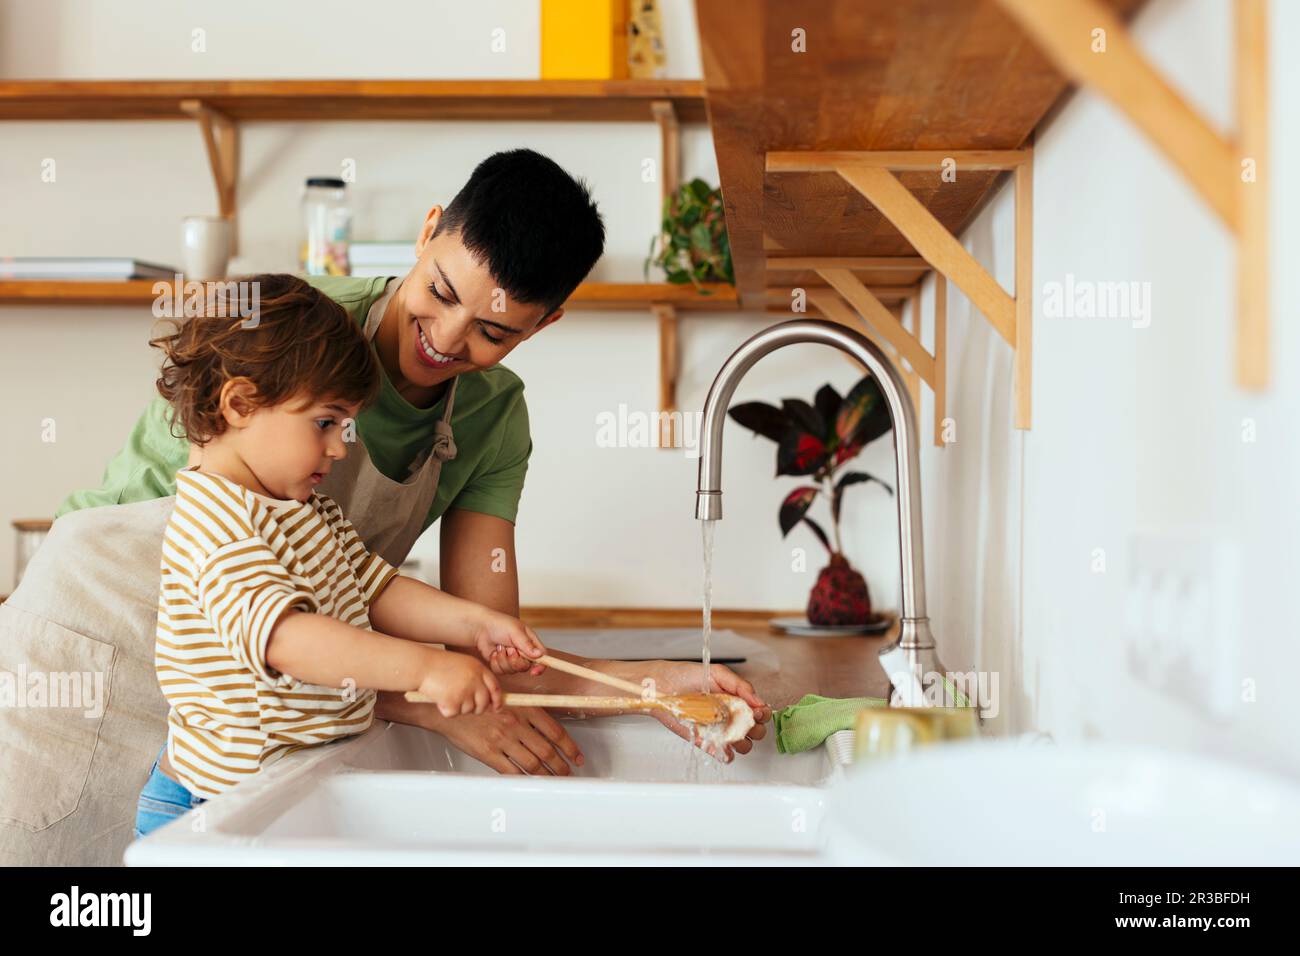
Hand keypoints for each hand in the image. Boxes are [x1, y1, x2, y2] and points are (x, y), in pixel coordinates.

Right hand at [401, 702, 585, 775]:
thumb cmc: (476, 695)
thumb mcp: (506, 689)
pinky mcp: (488, 753)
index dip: (570, 747)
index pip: (555, 732)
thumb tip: (547, 714)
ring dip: (546, 775)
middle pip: (547, 751)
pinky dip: (523, 779)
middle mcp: (516, 725)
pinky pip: (511, 771)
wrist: (448, 706)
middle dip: (561, 765)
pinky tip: (530, 782)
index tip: (577, 756)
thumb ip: (527, 700)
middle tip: (567, 772)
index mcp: (524, 708)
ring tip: (553, 779)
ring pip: (532, 764)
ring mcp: (503, 740)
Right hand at [416, 648, 501, 717]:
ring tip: (444, 693)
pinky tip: (438, 697)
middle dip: (477, 709)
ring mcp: (465, 692)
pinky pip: (453, 713)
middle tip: (463, 704)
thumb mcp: (462, 666)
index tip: (497, 707)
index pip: (495, 687)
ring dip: (457, 707)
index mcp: (478, 668)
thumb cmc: (437, 665)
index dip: (497, 699)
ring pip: (468, 710)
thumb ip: (475, 679)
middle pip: (484, 703)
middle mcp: (475, 680)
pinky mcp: (454, 702)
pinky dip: (445, 709)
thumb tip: (487, 700)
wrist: (421, 665)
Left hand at [469, 610, 546, 675]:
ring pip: (512, 670)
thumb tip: (540, 655)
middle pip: (526, 667)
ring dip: (504, 660)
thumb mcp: (515, 631)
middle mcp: (523, 653)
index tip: (534, 672)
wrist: (481, 628)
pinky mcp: (501, 664)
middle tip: (510, 650)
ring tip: (500, 647)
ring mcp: (512, 659)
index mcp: (531, 643)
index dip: (540, 666)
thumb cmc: (499, 624)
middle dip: (515, 661)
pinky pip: (501, 671)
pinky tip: (494, 652)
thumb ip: (527, 644)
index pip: (542, 658)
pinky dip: (496, 662)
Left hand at [636, 661, 769, 762]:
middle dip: (755, 729)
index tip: (756, 712)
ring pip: (743, 745)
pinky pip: (723, 755)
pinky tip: (719, 744)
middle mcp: (732, 717)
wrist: (663, 686)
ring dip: (741, 742)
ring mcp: (720, 731)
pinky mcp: (706, 742)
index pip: (761, 712)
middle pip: (756, 732)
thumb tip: (759, 701)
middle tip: (743, 722)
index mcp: (738, 700)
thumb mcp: (718, 674)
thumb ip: (740, 685)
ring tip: (730, 732)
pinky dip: (725, 754)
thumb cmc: (688, 676)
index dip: (763, 714)